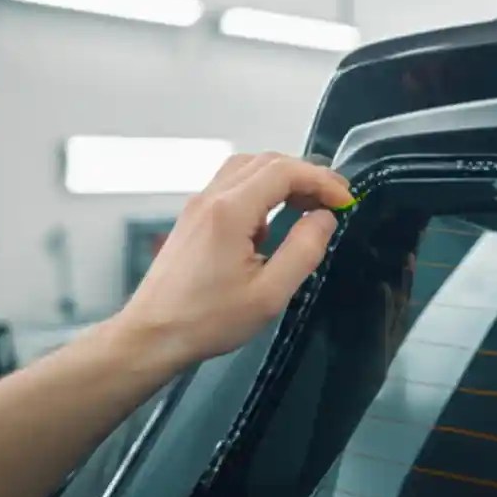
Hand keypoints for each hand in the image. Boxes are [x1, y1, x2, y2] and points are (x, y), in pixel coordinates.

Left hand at [115, 153, 352, 367]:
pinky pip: (233, 185)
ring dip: (283, 178)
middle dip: (306, 174)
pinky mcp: (193, 217)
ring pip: (247, 167)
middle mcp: (212, 197)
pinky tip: (273, 220)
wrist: (151, 335)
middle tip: (334, 200)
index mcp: (231, 211)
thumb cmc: (210, 320)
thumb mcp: (269, 294)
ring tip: (309, 205)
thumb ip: (304, 250)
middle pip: (266, 161)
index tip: (346, 201)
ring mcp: (199, 204)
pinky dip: (262, 189)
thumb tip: (325, 218)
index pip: (284, 171)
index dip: (321, 180)